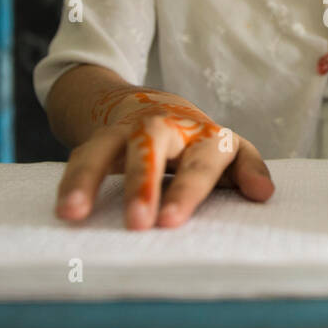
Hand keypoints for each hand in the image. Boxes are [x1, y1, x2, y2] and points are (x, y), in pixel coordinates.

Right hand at [55, 87, 273, 228]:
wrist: (150, 105)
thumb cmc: (199, 143)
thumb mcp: (229, 151)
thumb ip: (248, 169)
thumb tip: (264, 194)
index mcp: (204, 136)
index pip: (202, 161)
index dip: (188, 189)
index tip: (171, 221)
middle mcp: (163, 128)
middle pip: (150, 146)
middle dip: (143, 183)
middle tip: (138, 223)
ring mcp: (126, 132)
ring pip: (104, 149)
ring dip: (88, 180)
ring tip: (74, 214)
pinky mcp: (98, 141)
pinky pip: (82, 158)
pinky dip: (71, 184)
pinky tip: (63, 212)